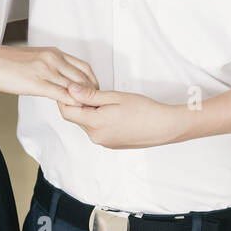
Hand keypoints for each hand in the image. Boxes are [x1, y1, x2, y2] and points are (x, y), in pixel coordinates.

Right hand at [0, 41, 100, 104]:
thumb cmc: (8, 61)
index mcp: (55, 53)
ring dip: (84, 99)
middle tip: (95, 105)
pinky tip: (74, 109)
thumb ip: (52, 66)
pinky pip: (60, 94)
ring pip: (74, 86)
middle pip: (83, 78)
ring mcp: (45, 70)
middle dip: (92, 93)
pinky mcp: (36, 83)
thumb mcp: (36, 57)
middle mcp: (53, 59)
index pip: (84, 67)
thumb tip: (64, 78)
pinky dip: (71, 102)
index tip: (95, 93)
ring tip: (88, 110)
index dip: (93, 82)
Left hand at [57, 84, 182, 148]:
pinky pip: (97, 130)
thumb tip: (70, 89)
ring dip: (90, 111)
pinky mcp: (111, 143)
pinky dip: (99, 119)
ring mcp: (104, 142)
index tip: (73, 87)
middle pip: (76, 117)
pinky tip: (114, 111)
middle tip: (93, 90)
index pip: (67, 111)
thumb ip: (90, 95)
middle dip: (79, 103)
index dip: (65, 97)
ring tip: (107, 100)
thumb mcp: (115, 97)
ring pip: (87, 123)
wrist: (164, 127)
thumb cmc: (145, 110)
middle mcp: (96, 136)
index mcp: (95, 124)